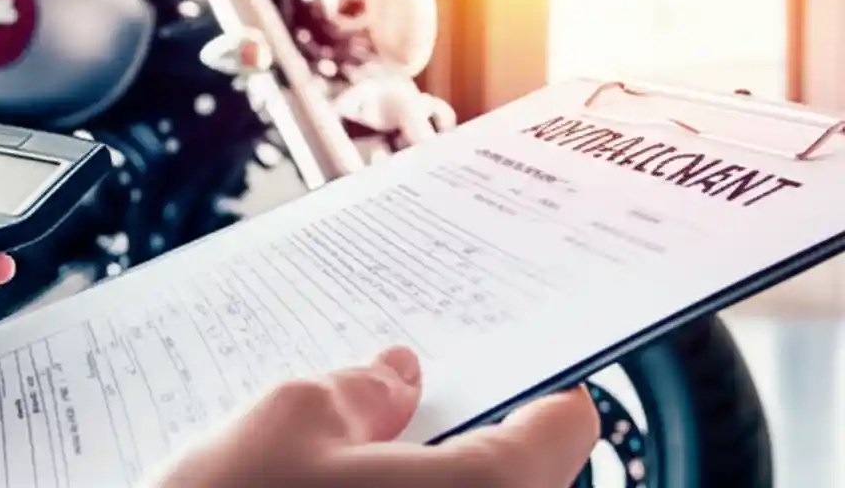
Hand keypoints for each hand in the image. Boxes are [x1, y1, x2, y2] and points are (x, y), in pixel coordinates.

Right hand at [146, 346, 598, 487]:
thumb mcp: (292, 420)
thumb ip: (361, 391)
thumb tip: (396, 376)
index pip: (561, 430)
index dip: (535, 392)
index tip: (513, 376)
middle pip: (516, 480)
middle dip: (462, 441)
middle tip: (401, 411)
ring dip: (420, 482)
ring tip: (349, 462)